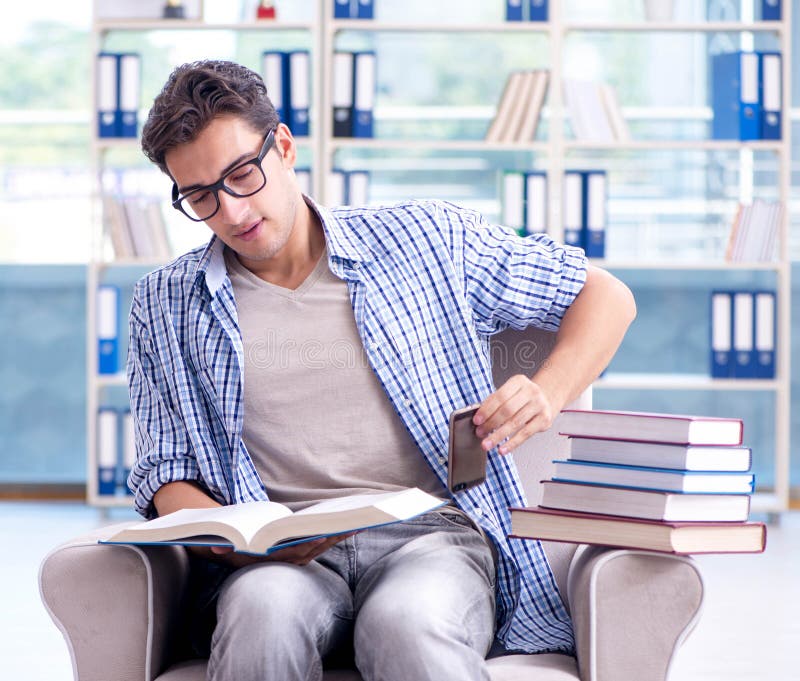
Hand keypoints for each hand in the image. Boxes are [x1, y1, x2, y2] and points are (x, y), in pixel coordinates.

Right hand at [209, 532, 355, 566]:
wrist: (228, 548)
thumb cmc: (227, 539)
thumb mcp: (220, 542)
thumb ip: (219, 544)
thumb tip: (215, 544)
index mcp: (272, 558)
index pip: (296, 551)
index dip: (313, 542)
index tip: (328, 532)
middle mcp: (286, 560)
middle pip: (315, 548)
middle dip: (334, 536)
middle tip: (354, 522)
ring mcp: (296, 556)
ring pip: (322, 546)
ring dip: (340, 535)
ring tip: (359, 521)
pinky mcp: (302, 550)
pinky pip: (322, 543)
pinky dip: (336, 534)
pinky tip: (351, 524)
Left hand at [473, 374, 554, 454]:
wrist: (547, 398)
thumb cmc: (523, 397)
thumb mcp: (510, 392)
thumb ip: (496, 402)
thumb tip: (480, 419)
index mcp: (519, 381)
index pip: (500, 396)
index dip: (486, 410)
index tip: (477, 421)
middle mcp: (531, 391)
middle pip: (507, 410)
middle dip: (491, 423)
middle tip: (480, 433)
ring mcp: (540, 405)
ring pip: (515, 423)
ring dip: (498, 435)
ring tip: (487, 443)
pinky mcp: (545, 420)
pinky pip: (525, 434)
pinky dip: (512, 443)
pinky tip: (502, 449)